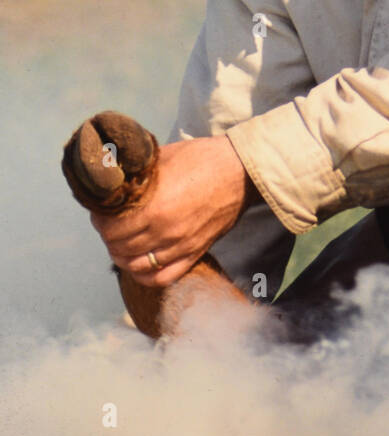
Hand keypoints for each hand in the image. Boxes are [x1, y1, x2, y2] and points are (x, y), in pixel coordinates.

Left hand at [89, 136, 254, 286]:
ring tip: (121, 242)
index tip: (101, 212)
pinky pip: (163, 277)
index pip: (111, 228)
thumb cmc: (203, 158)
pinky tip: (139, 264)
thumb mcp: (163, 157)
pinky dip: (145, 275)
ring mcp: (180, 246)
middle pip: (120, 248)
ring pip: (136, 266)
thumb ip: (137, 173)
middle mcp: (165, 232)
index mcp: (155, 207)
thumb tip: (112, 176)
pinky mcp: (194, 253)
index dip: (100, 221)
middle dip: (109, 236)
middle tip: (109, 224)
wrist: (241, 172)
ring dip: (123, 256)